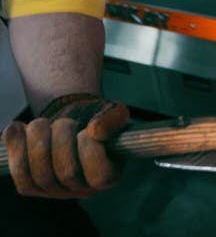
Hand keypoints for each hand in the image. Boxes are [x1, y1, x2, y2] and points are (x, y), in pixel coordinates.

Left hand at [2, 94, 128, 197]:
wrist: (72, 118)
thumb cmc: (98, 118)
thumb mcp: (113, 112)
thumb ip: (112, 119)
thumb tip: (96, 131)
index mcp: (109, 176)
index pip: (100, 176)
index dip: (90, 149)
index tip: (88, 130)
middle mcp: (82, 189)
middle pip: (66, 172)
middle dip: (62, 138)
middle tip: (67, 122)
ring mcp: (55, 190)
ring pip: (38, 175)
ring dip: (37, 140)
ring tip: (42, 123)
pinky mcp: (32, 185)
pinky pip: (19, 174)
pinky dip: (15, 147)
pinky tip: (18, 128)